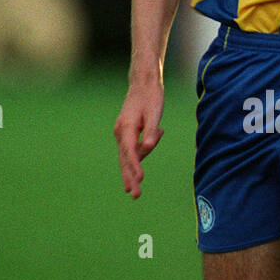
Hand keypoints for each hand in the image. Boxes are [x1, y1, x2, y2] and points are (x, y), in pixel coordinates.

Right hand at [114, 82, 163, 198]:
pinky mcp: (126, 133)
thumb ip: (152, 131)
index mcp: (126, 127)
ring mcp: (122, 133)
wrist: (143, 84)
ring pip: (129, 155)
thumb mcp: (155, 113)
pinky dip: (142, 152)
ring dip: (135, 168)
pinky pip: (133, 148)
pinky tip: (159, 132)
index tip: (140, 179)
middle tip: (135, 195)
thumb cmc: (151, 97)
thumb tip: (149, 148)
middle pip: (125, 159)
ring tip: (142, 175)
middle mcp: (121, 132)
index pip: (130, 151)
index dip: (135, 166)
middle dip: (130, 178)